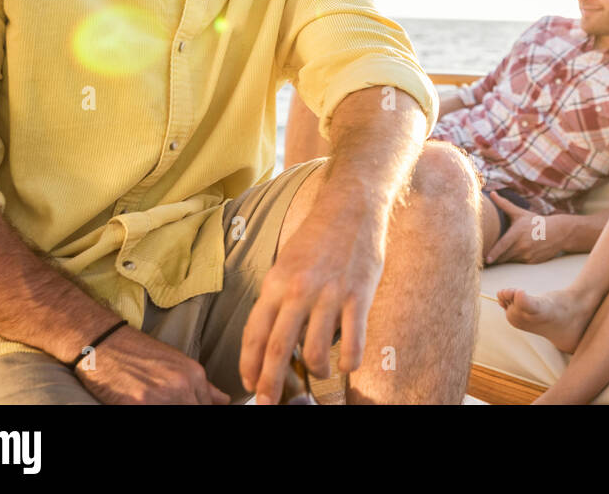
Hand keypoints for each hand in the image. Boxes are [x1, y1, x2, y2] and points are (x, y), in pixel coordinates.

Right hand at [76, 326, 230, 403]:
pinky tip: (142, 405)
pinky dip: (149, 412)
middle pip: (195, 411)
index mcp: (195, 375)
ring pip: (178, 415)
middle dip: (185, 411)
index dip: (200, 410)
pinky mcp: (139, 405)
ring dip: (169, 411)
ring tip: (154, 401)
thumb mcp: (177, 363)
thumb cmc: (138, 352)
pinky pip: (152, 415)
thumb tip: (223, 401)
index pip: (207, 407)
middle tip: (167, 403)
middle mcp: (182, 386)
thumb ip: (202, 385)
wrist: (106, 342)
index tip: (189, 407)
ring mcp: (161, 397)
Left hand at [239, 203, 383, 405]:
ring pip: (315, 351)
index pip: (255, 333)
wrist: (353, 206)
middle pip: (279, 348)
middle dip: (270, 383)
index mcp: (276, 282)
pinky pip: (353, 342)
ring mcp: (330, 294)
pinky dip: (349, 362)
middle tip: (268, 403)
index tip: (250, 384)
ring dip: (314, 372)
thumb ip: (280, 296)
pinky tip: (348, 364)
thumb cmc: (318, 235)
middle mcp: (299, 290)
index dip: (250, 364)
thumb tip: (276, 335)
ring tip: (318, 374)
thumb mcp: (286, 261)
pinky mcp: (358, 296)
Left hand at [485, 193, 566, 264]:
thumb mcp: (520, 213)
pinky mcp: (531, 262)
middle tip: (483, 258)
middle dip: (494, 257)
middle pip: (503, 256)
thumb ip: (504, 205)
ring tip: (497, 256)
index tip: (487, 259)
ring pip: (509, 260)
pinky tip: (514, 254)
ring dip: (503, 259)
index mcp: (518, 232)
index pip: (503, 245)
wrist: (558, 232)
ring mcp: (528, 255)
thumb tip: (492, 193)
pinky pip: (518, 263)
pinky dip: (514, 260)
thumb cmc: (536, 222)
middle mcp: (523, 245)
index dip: (494, 253)